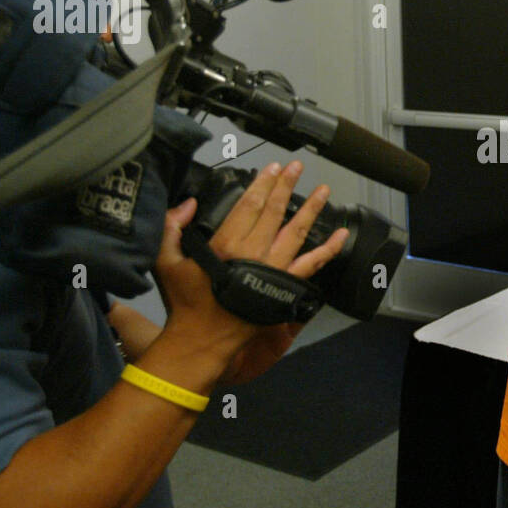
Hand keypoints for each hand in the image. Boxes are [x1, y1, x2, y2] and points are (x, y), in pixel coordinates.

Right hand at [153, 161, 349, 376]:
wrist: (203, 339)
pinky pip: (312, 265)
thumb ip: (172, 228)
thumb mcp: (166, 262)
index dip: (263, 183)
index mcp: (227, 245)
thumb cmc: (186, 302)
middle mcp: (255, 253)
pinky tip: (341, 236)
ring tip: (324, 191)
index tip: (273, 168)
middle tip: (297, 167)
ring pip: (297, 232)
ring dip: (311, 209)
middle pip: (275, 212)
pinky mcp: (286, 286)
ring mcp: (275, 270)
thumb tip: (188, 203)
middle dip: (287, 186)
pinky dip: (329, 250)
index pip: (250, 205)